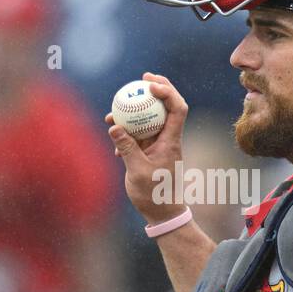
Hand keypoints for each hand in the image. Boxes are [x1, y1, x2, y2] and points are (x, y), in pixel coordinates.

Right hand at [106, 73, 188, 225]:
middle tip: (142, 78)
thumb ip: (127, 148)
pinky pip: (140, 133)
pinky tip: (114, 133)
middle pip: (168, 106)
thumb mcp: (138, 172)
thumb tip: (115, 126)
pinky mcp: (150, 151)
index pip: (177, 108)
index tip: (149, 84)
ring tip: (117, 106)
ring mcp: (159, 144)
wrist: (162, 213)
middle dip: (158, 89)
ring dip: (137, 110)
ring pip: (151, 119)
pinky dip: (129, 129)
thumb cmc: (155, 195)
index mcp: (171, 141)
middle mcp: (168, 138)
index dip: (167, 91)